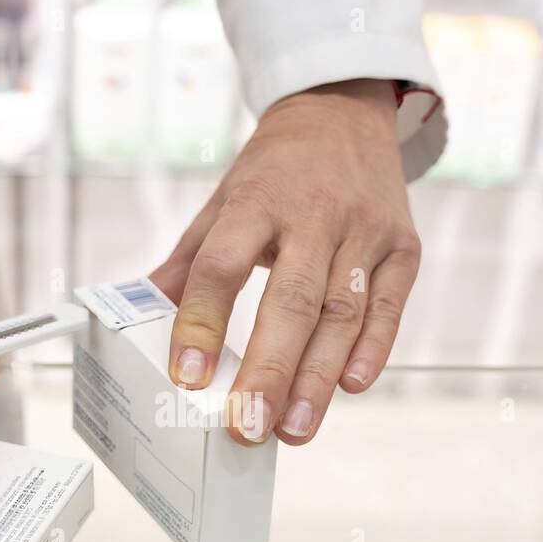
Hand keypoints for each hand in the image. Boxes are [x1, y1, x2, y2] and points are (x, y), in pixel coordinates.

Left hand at [150, 78, 420, 445]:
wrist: (343, 112)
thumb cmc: (276, 171)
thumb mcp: (222, 201)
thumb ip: (187, 263)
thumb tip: (139, 317)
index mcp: (256, 201)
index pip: (222, 265)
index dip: (201, 323)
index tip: (186, 377)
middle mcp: (314, 213)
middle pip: (291, 300)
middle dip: (268, 370)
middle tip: (246, 426)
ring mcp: (364, 230)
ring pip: (342, 312)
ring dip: (317, 377)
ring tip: (293, 430)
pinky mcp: (404, 246)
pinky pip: (390, 305)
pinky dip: (374, 348)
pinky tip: (352, 386)